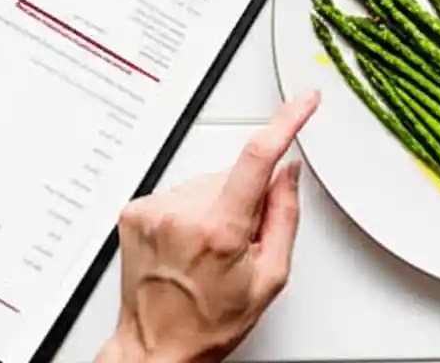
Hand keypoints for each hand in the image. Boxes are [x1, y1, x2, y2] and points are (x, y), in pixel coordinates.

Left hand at [96, 89, 320, 362]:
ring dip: (215, 205)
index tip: (304, 101)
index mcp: (220, 231)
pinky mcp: (136, 210)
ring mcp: (154, 210)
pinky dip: (189, 211)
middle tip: (239, 243)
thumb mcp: (269, 279)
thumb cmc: (211, 322)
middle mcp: (183, 214)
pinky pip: (179, 193)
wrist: (158, 347)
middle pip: (233, 175)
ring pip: (206, 182)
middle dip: (245, 198)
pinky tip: (186, 244)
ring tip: (207, 250)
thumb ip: (283, 217)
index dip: (286, 121)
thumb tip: (287, 172)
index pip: (258, 157)